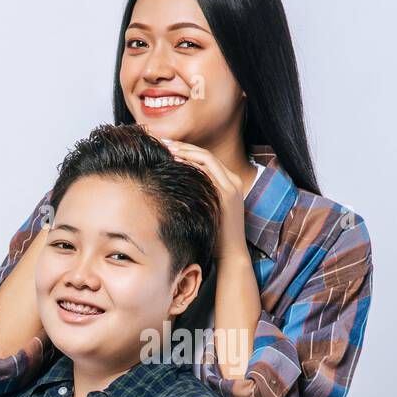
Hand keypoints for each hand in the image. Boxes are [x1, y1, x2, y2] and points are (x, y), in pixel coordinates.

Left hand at [158, 139, 248, 260]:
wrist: (230, 254)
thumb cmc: (213, 234)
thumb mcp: (206, 207)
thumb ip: (198, 193)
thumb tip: (174, 183)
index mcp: (230, 182)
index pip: (206, 158)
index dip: (187, 150)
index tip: (167, 147)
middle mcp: (233, 181)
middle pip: (206, 154)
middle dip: (184, 146)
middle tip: (163, 142)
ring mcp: (232, 187)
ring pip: (207, 159)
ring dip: (185, 151)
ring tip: (166, 148)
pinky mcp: (227, 195)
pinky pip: (207, 172)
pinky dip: (191, 164)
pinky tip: (175, 162)